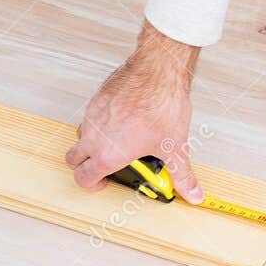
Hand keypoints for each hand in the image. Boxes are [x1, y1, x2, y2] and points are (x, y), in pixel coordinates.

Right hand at [65, 21, 204, 202]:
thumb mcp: (174, 148)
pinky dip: (100, 124)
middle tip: (105, 167)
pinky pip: (90, 117)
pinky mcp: (97, 99)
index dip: (93, 185)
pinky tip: (122, 121)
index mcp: (107, 154)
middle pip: (73, 159)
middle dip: (86, 166)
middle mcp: (93, 136)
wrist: (157, 72)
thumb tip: (192, 193)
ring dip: (92, 144)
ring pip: (81, 136)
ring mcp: (92, 116)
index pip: (84, 179)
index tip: (106, 182)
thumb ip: (181, 175)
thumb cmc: (162, 107)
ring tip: (117, 143)